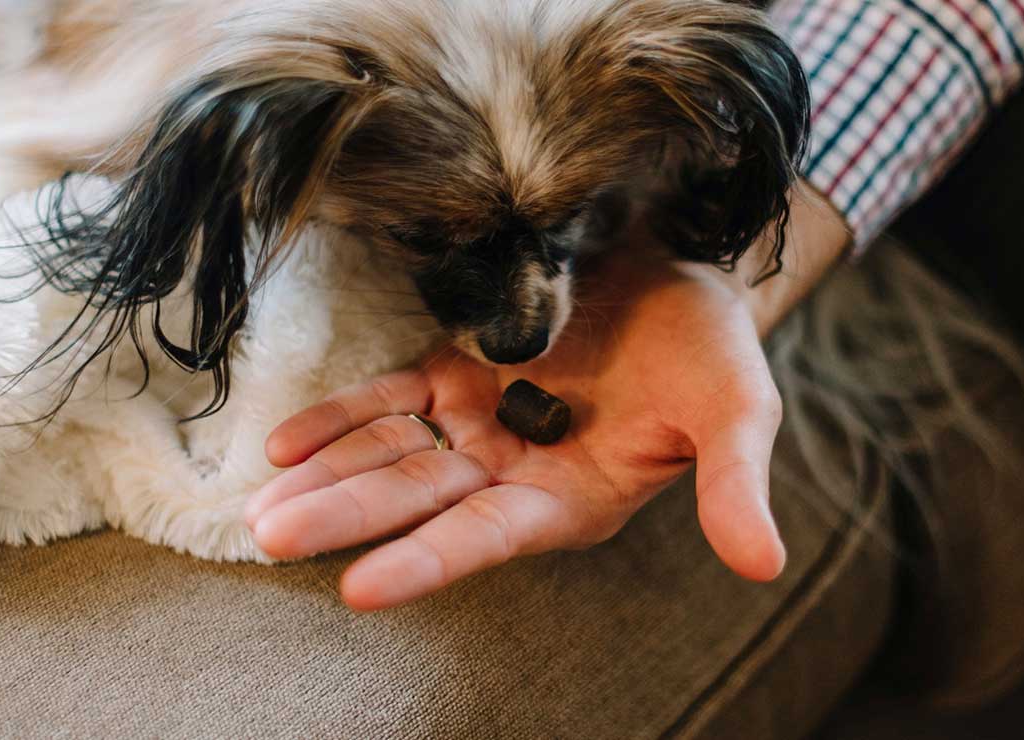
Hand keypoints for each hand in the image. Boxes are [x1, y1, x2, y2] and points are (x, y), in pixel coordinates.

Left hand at [243, 250, 787, 610]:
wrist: (682, 270)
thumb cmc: (712, 348)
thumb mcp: (736, 412)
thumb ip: (734, 487)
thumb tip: (765, 566)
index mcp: (570, 496)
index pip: (487, 535)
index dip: (428, 559)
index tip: (362, 588)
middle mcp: (512, 468)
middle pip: (418, 499)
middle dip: (347, 519)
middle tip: (272, 539)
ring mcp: (477, 419)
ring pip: (391, 454)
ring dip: (328, 479)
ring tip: (258, 507)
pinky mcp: (455, 368)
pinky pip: (388, 398)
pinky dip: (339, 419)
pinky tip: (285, 447)